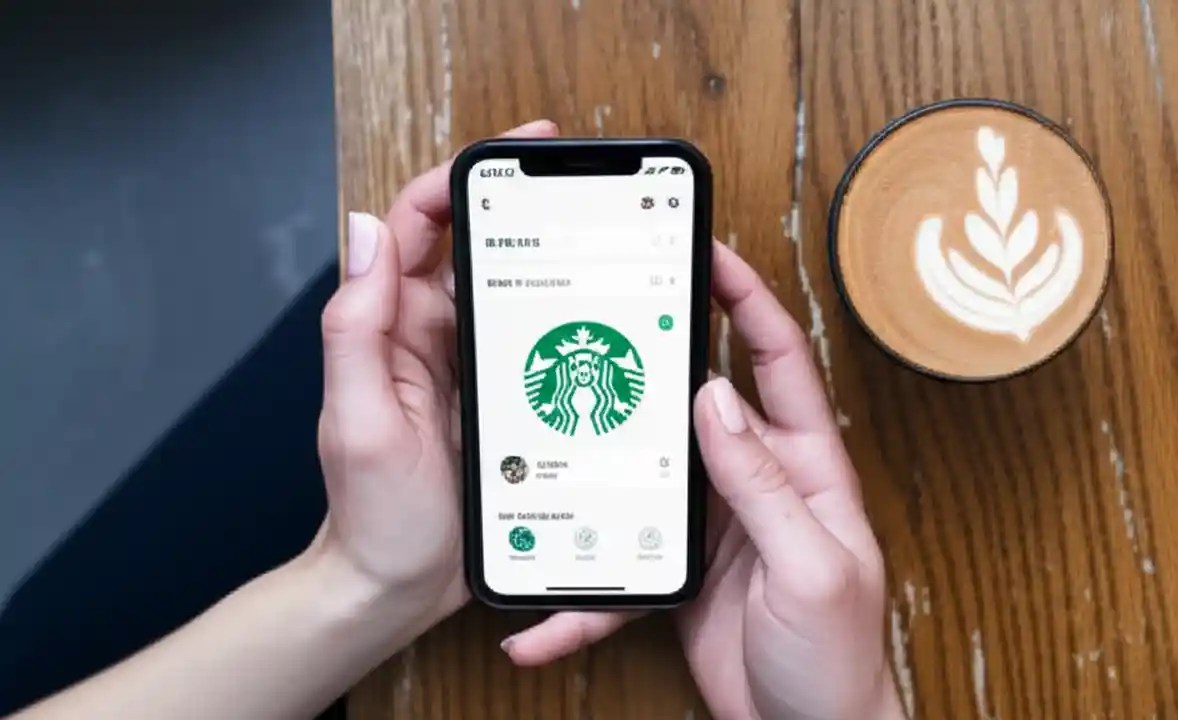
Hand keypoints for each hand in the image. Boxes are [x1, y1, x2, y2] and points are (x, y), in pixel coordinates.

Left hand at [309, 120, 558, 632]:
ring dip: (549, 257)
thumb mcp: (360, 421)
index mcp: (392, 325)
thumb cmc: (373, 515)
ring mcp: (468, 363)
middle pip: (475, 243)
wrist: (397, 587)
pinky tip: (599, 315)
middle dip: (522, 201)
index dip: (465, 176)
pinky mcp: (498, 396)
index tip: (520, 150)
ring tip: (602, 236)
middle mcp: (429, 333)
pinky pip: (532, 341)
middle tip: (578, 181)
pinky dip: (561, 318)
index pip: (419, 223)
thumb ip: (356, 329)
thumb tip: (367, 230)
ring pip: (510, 288)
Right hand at [503, 243, 902, 719]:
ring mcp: (715, 524)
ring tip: (550, 450)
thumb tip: (716, 396)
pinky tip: (547, 617)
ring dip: (600, 473)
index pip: (778, 360)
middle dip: (653, 361)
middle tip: (603, 323)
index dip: (746, 299)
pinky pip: (620, 568)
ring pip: (644, 477)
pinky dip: (583, 594)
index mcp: (807, 467)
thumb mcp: (810, 564)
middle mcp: (758, 482)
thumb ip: (764, 482)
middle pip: (699, 400)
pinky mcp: (678, 570)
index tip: (707, 252)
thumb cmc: (838, 657)